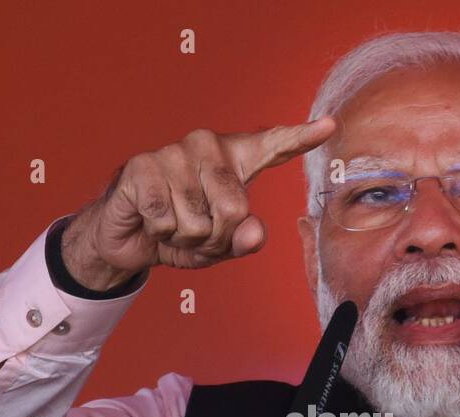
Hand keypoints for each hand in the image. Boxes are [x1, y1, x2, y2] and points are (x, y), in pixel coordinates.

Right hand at [62, 117, 335, 289]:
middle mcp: (205, 147)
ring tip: (171, 225)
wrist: (129, 240)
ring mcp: (172, 153)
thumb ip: (243, 241)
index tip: (329, 125)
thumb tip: (255, 232)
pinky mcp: (142, 168)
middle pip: (234, 209)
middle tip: (195, 232)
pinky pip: (166, 218)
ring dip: (184, 237)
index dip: (301, 137)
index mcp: (232, 161)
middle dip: (215, 238)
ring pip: (198, 220)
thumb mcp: (219, 246)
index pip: (272, 146)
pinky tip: (150, 220)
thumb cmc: (180, 234)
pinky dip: (160, 232)